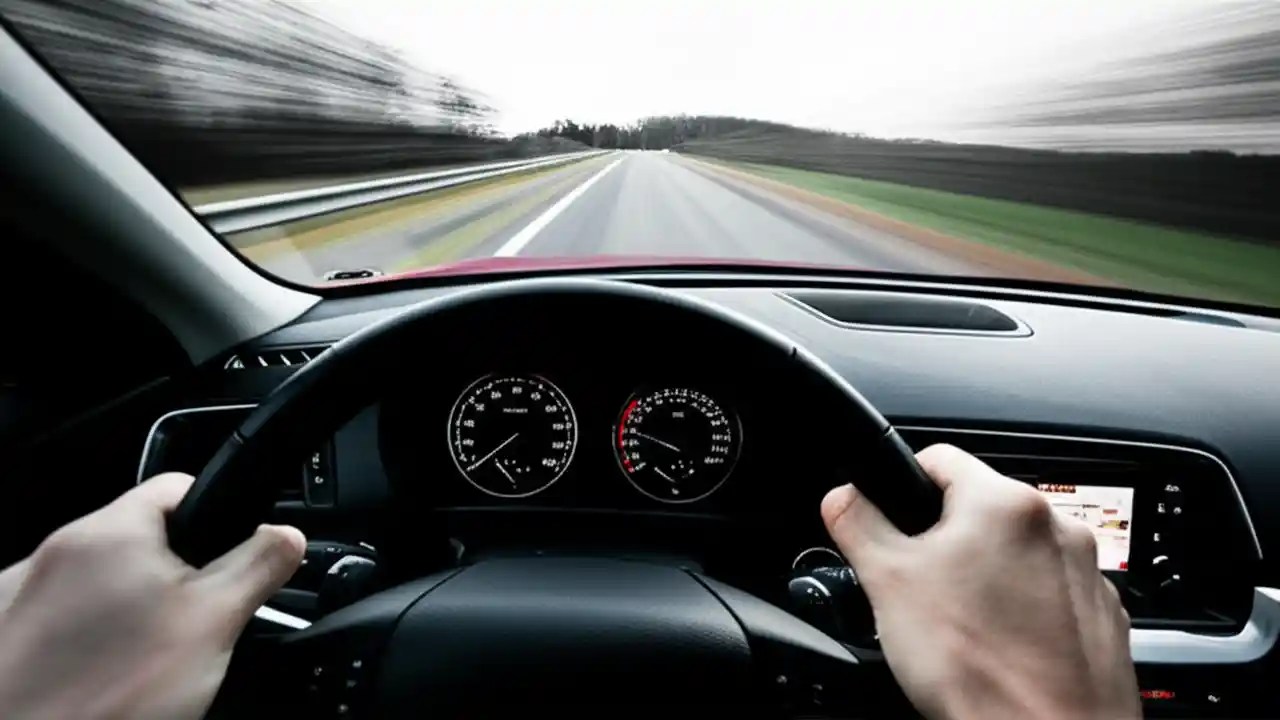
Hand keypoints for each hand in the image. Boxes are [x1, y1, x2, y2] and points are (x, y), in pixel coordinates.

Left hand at [0, 473, 304, 719]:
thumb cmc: (113, 694)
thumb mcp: (214, 622)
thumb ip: (257, 567)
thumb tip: (287, 535)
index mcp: (108, 532)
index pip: (178, 487)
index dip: (218, 516)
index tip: (231, 555)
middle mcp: (55, 551)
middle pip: (139, 541)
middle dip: (173, 576)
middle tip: (191, 624)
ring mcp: (21, 593)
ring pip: (100, 582)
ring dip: (127, 606)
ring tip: (144, 656)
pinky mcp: (8, 634)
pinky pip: (61, 616)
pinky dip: (86, 636)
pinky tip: (102, 670)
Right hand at [822, 445, 1139, 719]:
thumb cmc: (978, 669)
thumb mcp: (886, 583)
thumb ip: (857, 523)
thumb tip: (842, 496)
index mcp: (1004, 504)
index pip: (938, 459)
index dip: (902, 485)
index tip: (889, 522)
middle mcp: (1058, 527)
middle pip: (978, 512)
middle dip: (944, 543)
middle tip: (919, 591)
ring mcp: (1088, 574)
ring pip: (1016, 555)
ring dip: (986, 577)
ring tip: (961, 627)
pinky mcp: (1103, 617)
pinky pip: (1051, 596)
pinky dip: (1023, 612)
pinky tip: (1000, 648)